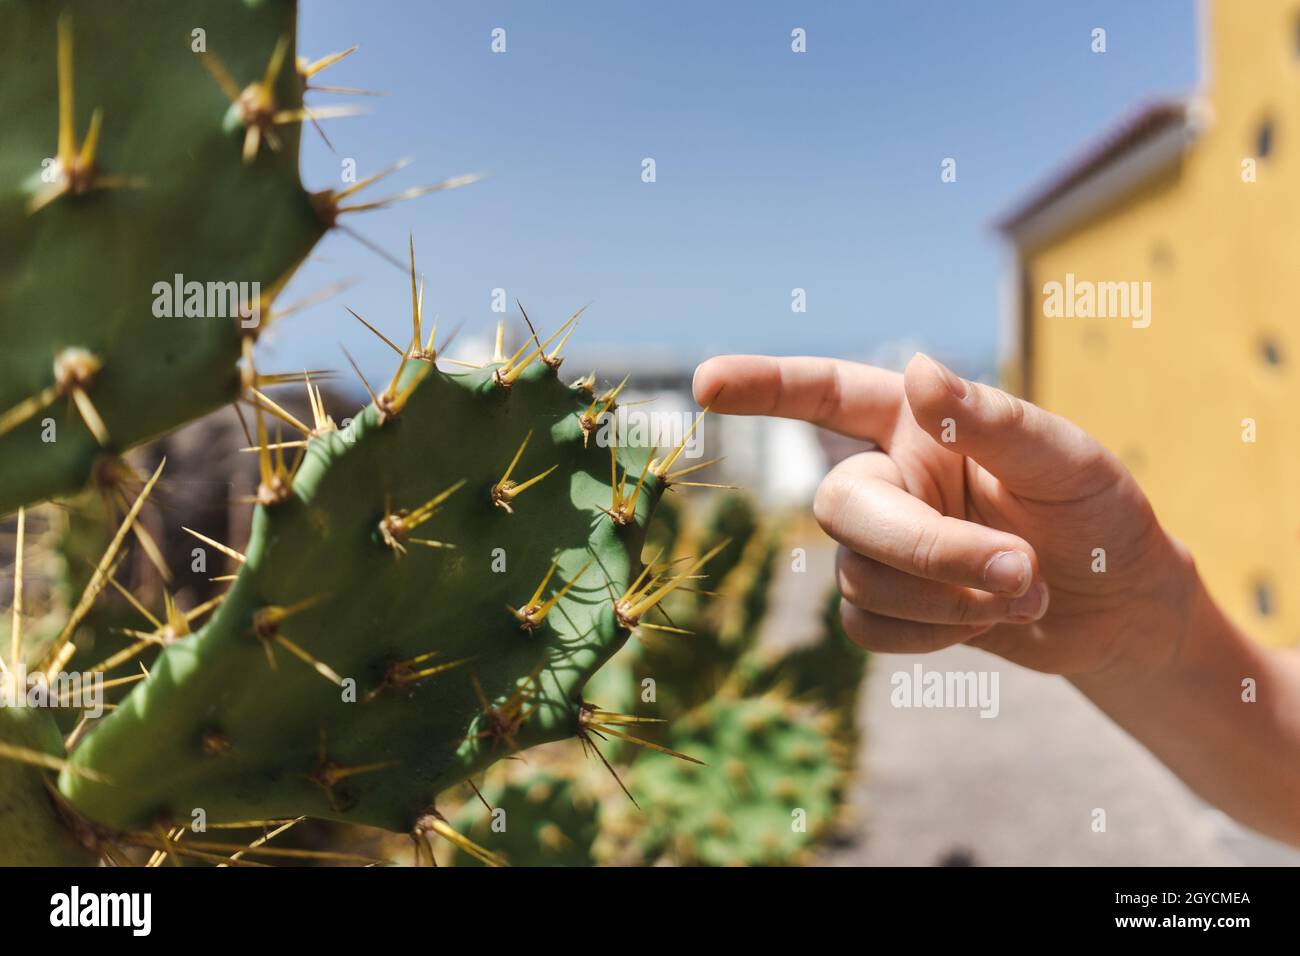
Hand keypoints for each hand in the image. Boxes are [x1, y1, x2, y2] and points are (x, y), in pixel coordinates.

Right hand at [692, 353, 1199, 675]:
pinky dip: (932, 636)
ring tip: (1028, 592)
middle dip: (926, 549)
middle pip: (842, 508)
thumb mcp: (1064, 462)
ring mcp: (881, 548)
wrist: (1116, 607)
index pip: (827, 393)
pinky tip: (984, 625)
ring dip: (947, 598)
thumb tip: (921, 370)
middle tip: (1019, 572)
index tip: (706, 386)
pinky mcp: (888, 609)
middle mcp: (887, 479)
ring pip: (858, 577)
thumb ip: (991, 420)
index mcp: (918, 424)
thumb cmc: (1096, 512)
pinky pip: (867, 629)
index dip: (765, 386)